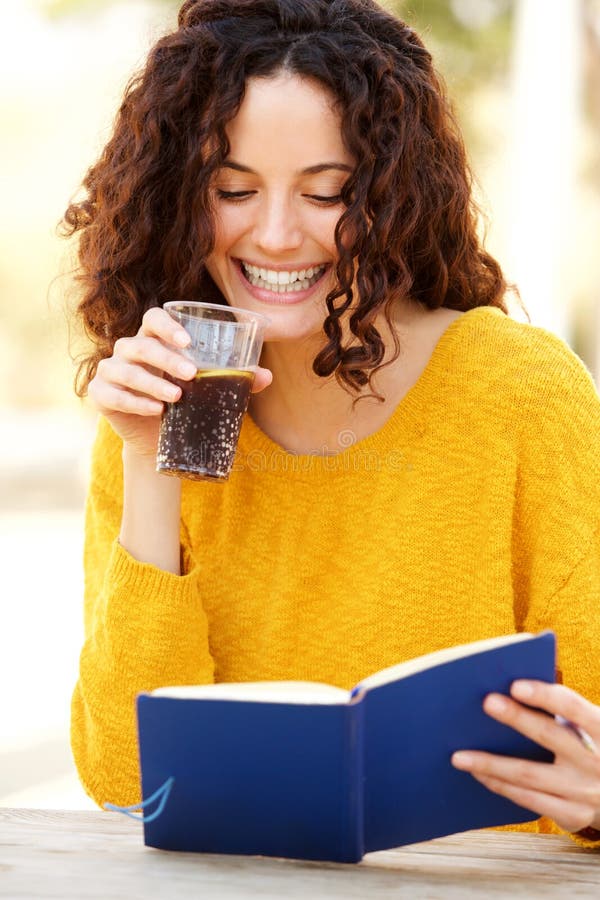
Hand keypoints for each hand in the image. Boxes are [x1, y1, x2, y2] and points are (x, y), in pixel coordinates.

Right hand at [88, 307, 272, 458]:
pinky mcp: (101, 395)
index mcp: (152, 340)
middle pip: (141, 344)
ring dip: (152, 382)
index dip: (167, 325)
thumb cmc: (183, 404)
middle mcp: (128, 351)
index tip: (188, 340)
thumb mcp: (207, 390)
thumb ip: (234, 380)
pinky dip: (134, 402)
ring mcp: (110, 371)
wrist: (157, 440)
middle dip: (166, 358)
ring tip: (177, 397)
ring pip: (126, 369)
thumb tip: (266, 376)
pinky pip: (112, 395)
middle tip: (192, 373)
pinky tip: (155, 410)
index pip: (153, 318)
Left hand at [451, 681, 599, 832]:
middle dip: (516, 718)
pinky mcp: (573, 815)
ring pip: (530, 775)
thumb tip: (507, 690)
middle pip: (549, 736)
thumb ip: (561, 711)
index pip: (573, 708)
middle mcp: (596, 762)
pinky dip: (501, 786)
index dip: (545, 695)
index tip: (515, 685)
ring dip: (491, 763)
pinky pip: (529, 800)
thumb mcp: (590, 726)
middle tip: (486, 702)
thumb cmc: (593, 744)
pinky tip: (479, 774)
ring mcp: (584, 792)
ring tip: (459, 755)